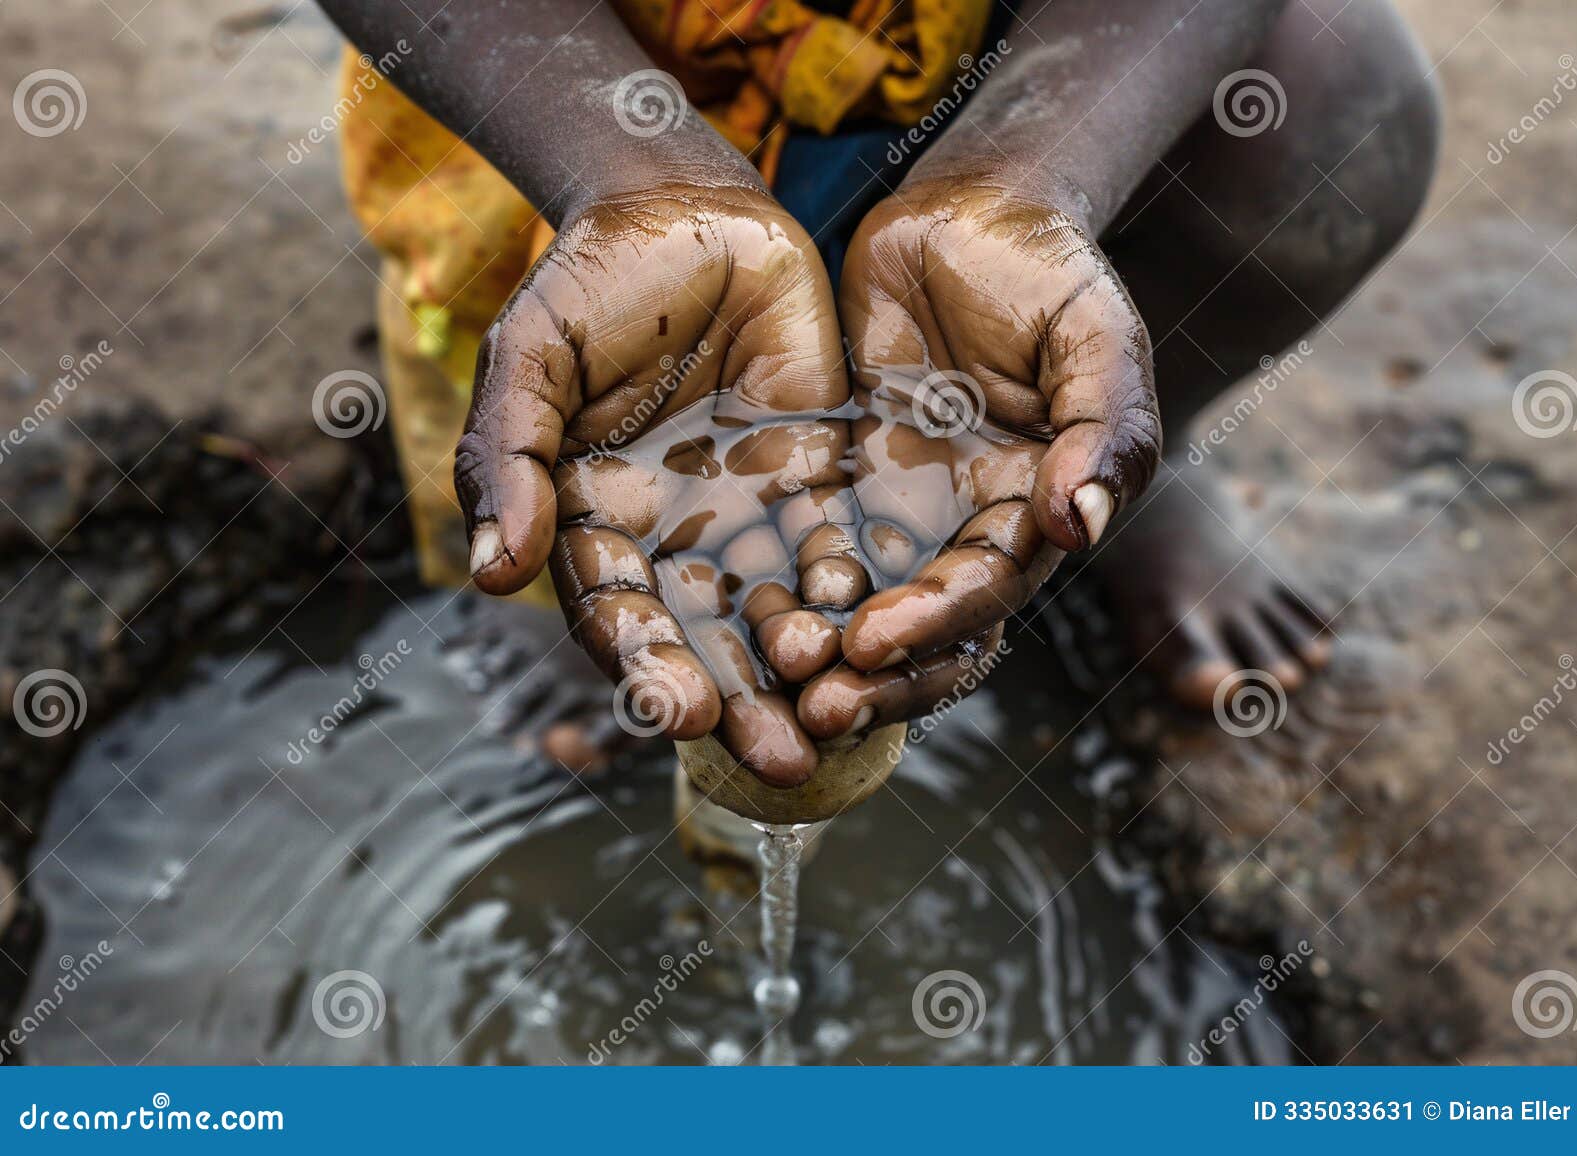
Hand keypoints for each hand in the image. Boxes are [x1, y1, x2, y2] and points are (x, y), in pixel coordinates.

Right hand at [456, 184, 865, 785]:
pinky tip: (880, 630)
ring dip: (805, 667)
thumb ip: (509, 461)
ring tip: (837, 721)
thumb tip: (492, 573)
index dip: (648, 665)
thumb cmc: (592, 281)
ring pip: (776, 606)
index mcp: (593, 521)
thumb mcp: (531, 360)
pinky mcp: (812, 476)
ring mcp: (744, 509)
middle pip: (705, 634)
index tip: (682, 714)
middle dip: (741, 700)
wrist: (686, 208)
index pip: (619, 612)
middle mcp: (671, 532)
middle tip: (780, 760)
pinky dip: (854, 589)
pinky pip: (835, 543)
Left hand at [799, 176, 1160, 737]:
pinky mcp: (830, 478)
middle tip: (811, 706)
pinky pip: (796, 543)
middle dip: (872, 677)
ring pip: (850, 605)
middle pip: (917, 631)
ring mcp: (891, 508)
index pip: (983, 595)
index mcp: (1028, 514)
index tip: (871, 642)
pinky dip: (772, 584)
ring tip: (761, 676)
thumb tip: (1080, 527)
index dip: (933, 626)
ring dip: (815, 650)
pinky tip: (727, 610)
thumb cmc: (1046, 271)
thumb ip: (1103, 431)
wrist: (964, 210)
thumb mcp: (1096, 339)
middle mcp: (958, 530)